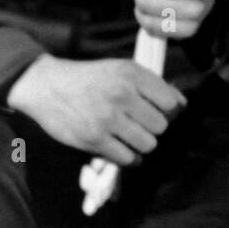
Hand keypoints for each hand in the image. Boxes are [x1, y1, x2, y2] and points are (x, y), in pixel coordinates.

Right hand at [6, 54, 185, 163]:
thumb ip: (151, 84)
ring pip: (148, 144)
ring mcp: (108, 118)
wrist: (47, 85)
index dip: (169, 111)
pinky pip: (127, 158)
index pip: (171, 103)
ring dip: (142, 144)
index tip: (158, 112)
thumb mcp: (121, 69)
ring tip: (130, 137)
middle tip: (140, 125)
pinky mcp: (94, 139)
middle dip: (154, 128)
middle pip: (162, 126)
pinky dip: (129, 158)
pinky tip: (121, 149)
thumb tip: (181, 104)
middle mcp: (122, 94)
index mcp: (132, 74)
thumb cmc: (89, 78)